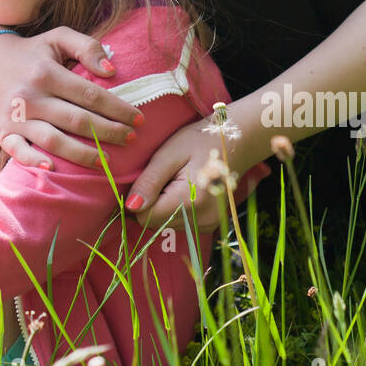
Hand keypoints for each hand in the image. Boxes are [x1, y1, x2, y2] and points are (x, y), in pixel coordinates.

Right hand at [0, 26, 140, 169]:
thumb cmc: (32, 52)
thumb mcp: (58, 38)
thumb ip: (87, 47)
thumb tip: (112, 70)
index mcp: (47, 73)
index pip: (90, 95)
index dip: (118, 109)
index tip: (139, 119)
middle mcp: (31, 96)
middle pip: (77, 120)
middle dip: (109, 132)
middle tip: (132, 139)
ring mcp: (16, 117)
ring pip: (54, 140)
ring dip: (83, 154)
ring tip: (108, 160)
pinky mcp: (3, 132)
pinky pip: (18, 151)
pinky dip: (33, 161)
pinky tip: (53, 169)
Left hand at [125, 117, 257, 232]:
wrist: (235, 141)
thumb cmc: (199, 141)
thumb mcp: (170, 154)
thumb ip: (150, 181)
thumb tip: (131, 206)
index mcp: (190, 201)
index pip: (146, 217)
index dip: (140, 200)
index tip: (149, 179)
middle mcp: (202, 219)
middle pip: (155, 223)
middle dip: (152, 203)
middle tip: (164, 177)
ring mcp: (208, 224)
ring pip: (166, 225)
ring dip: (163, 207)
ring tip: (175, 181)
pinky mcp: (210, 225)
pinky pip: (180, 223)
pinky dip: (176, 210)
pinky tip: (184, 190)